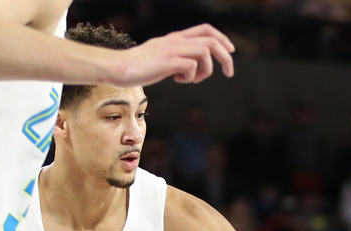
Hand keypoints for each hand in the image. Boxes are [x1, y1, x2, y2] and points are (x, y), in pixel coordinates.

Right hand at [107, 25, 234, 85]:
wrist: (119, 67)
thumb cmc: (139, 66)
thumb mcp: (161, 56)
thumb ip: (177, 56)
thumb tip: (191, 67)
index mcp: (175, 38)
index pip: (206, 30)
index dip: (222, 39)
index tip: (230, 51)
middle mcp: (176, 41)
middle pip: (211, 40)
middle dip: (226, 57)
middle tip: (229, 73)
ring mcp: (172, 50)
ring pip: (204, 52)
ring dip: (206, 70)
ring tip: (193, 79)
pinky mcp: (167, 61)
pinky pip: (191, 66)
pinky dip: (191, 76)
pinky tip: (178, 80)